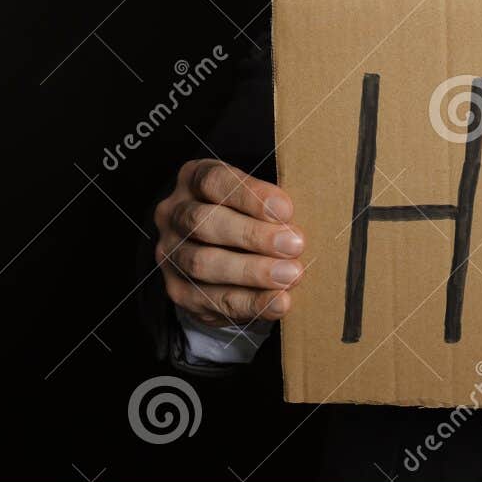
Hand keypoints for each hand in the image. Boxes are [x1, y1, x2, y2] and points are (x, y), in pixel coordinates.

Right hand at [155, 159, 304, 326]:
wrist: (222, 253)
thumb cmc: (249, 215)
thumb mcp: (258, 198)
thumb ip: (274, 204)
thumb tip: (310, 217)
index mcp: (194, 179)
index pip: (215, 181)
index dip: (251, 195)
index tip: (286, 210)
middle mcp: (174, 214)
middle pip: (205, 222)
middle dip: (253, 235)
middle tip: (295, 245)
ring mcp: (171, 253)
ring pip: (204, 262)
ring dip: (252, 271)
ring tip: (292, 275)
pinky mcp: (177, 290)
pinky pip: (211, 300)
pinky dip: (250, 302)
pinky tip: (279, 302)